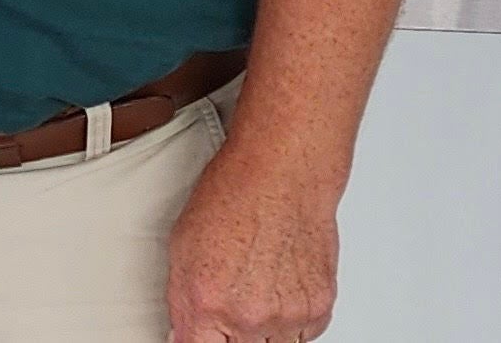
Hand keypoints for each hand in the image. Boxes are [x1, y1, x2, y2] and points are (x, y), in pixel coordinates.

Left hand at [165, 141, 340, 342]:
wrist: (282, 175)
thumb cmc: (232, 198)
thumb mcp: (181, 249)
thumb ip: (182, 303)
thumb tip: (182, 335)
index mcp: (207, 304)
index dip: (198, 342)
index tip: (201, 335)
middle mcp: (250, 317)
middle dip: (231, 335)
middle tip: (231, 304)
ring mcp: (288, 316)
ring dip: (262, 330)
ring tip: (257, 287)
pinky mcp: (319, 310)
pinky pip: (301, 335)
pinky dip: (291, 320)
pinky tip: (279, 285)